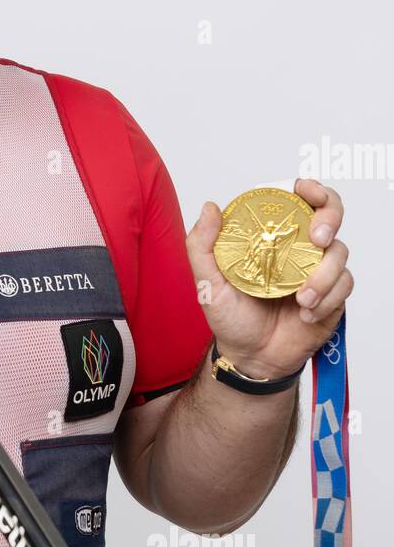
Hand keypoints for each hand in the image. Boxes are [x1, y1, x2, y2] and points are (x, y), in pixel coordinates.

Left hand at [186, 178, 353, 380]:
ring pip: (339, 252)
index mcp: (272, 237)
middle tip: (317, 238)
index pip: (297, 200)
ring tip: (302, 299)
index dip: (308, 188)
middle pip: (331, 213)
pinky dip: (327, 299)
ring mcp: (318, 269)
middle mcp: (298, 248)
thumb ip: (202, 246)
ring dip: (324, 274)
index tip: (304, 191)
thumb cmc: (230, 318)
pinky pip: (344, 285)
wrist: (251, 358)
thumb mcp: (208, 283)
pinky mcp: (333, 295)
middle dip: (330, 217)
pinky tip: (306, 314)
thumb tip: (210, 207)